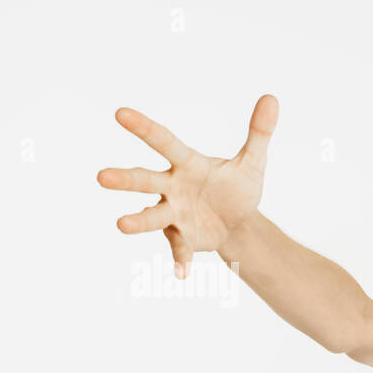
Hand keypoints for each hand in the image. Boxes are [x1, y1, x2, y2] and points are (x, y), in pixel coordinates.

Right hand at [97, 94, 278, 277]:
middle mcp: (172, 186)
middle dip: (124, 179)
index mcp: (187, 163)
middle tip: (100, 177)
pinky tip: (182, 274)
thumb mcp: (252, 162)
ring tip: (121, 225)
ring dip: (138, 221)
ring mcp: (174, 212)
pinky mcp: (182, 236)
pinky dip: (180, 260)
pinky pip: (179, 248)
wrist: (240, 222)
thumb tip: (272, 98)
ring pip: (152, 216)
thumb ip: (259, 132)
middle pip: (145, 180)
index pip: (164, 141)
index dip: (143, 128)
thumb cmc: (236, 187)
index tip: (120, 113)